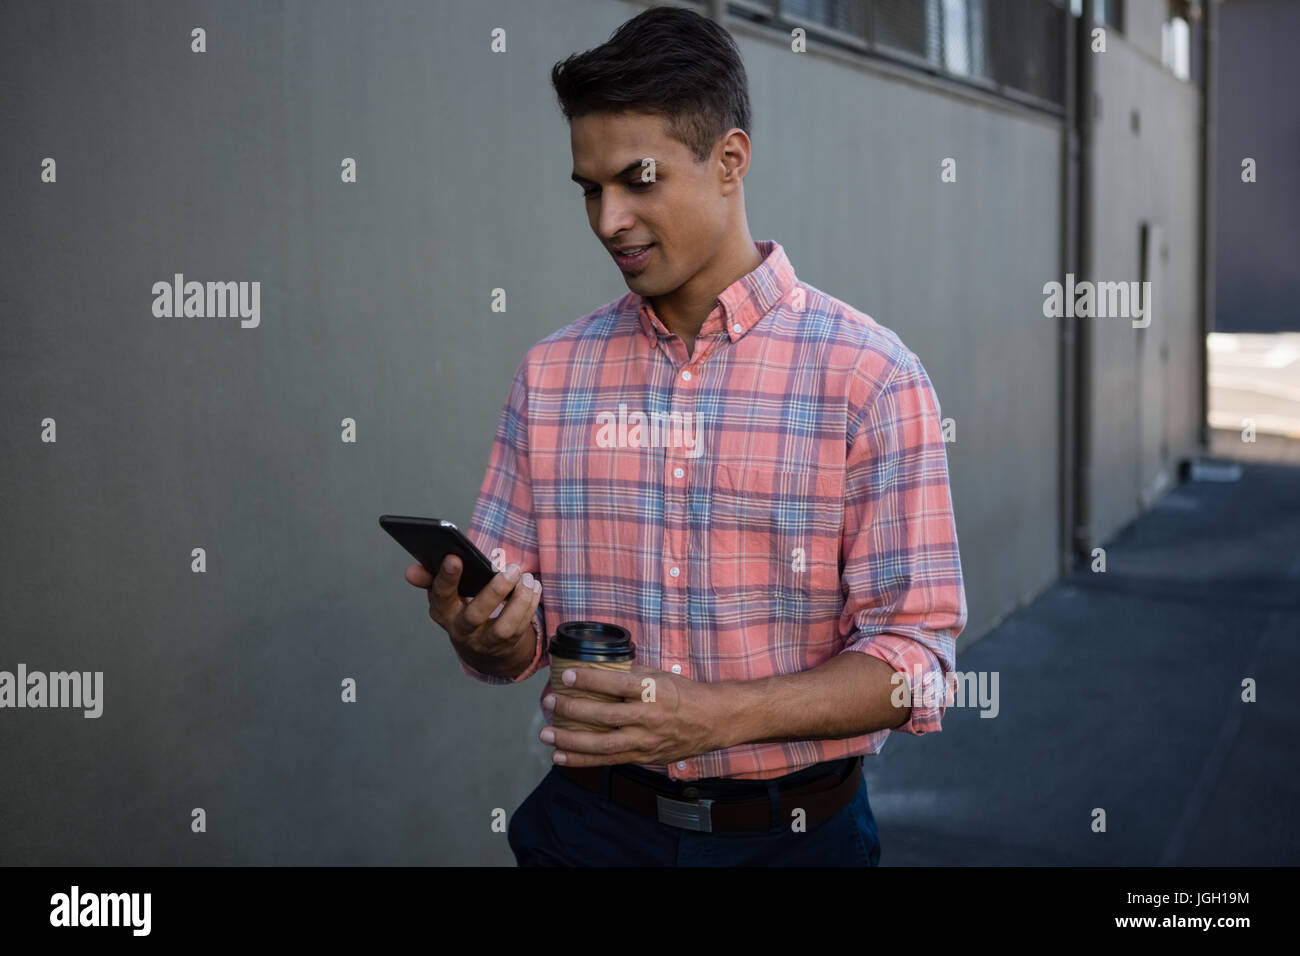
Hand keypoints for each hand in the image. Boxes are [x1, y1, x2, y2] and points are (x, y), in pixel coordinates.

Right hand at [406, 555, 540, 668]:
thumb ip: (430, 579)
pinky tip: (533, 587)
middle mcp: (462, 630)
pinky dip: (530, 605)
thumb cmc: (461, 609)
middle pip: (474, 616)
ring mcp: (485, 641)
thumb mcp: (445, 595)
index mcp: (443, 612)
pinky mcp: (506, 645)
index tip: (454, 558)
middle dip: (494, 592)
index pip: (440, 596)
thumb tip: (411, 572)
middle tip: (511, 569)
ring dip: (519, 601)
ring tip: (526, 578)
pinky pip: (521, 628)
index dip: (446, 578)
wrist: (481, 647)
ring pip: (504, 627)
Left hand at [539, 664, 726, 767]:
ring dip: (571, 740)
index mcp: (654, 691)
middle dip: (573, 710)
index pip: (617, 685)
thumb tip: (601, 665)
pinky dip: (582, 760)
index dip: (590, 680)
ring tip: (547, 733)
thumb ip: (632, 672)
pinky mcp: (643, 757)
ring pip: (603, 744)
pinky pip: (608, 760)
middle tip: (549, 702)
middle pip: (605, 716)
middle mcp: (649, 717)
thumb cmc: (685, 694)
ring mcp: (646, 741)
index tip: (567, 675)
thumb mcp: (661, 675)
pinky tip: (561, 756)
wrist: (714, 720)